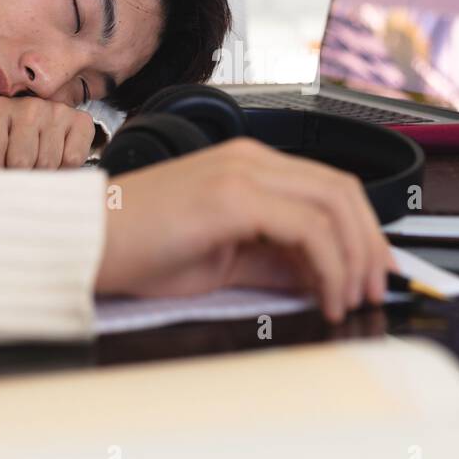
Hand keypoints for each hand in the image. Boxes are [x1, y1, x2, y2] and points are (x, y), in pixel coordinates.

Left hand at [0, 96, 96, 169]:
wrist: (42, 123)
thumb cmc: (6, 137)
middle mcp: (28, 106)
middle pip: (20, 159)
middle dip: (16, 178)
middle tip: (15, 179)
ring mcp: (56, 112)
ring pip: (46, 163)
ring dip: (39, 176)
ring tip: (33, 170)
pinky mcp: (81, 122)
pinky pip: (71, 160)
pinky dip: (62, 170)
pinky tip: (54, 163)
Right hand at [96, 137, 395, 322]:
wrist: (83, 243)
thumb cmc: (137, 248)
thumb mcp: (223, 257)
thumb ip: (273, 260)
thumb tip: (321, 278)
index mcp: (247, 165)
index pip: (329, 186)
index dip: (364, 229)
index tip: (376, 270)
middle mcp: (250, 159)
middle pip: (343, 190)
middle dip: (370, 244)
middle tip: (376, 288)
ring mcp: (242, 171)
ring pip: (334, 203)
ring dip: (355, 257)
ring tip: (351, 299)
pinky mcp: (233, 195)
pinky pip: (308, 226)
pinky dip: (330, 264)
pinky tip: (325, 295)